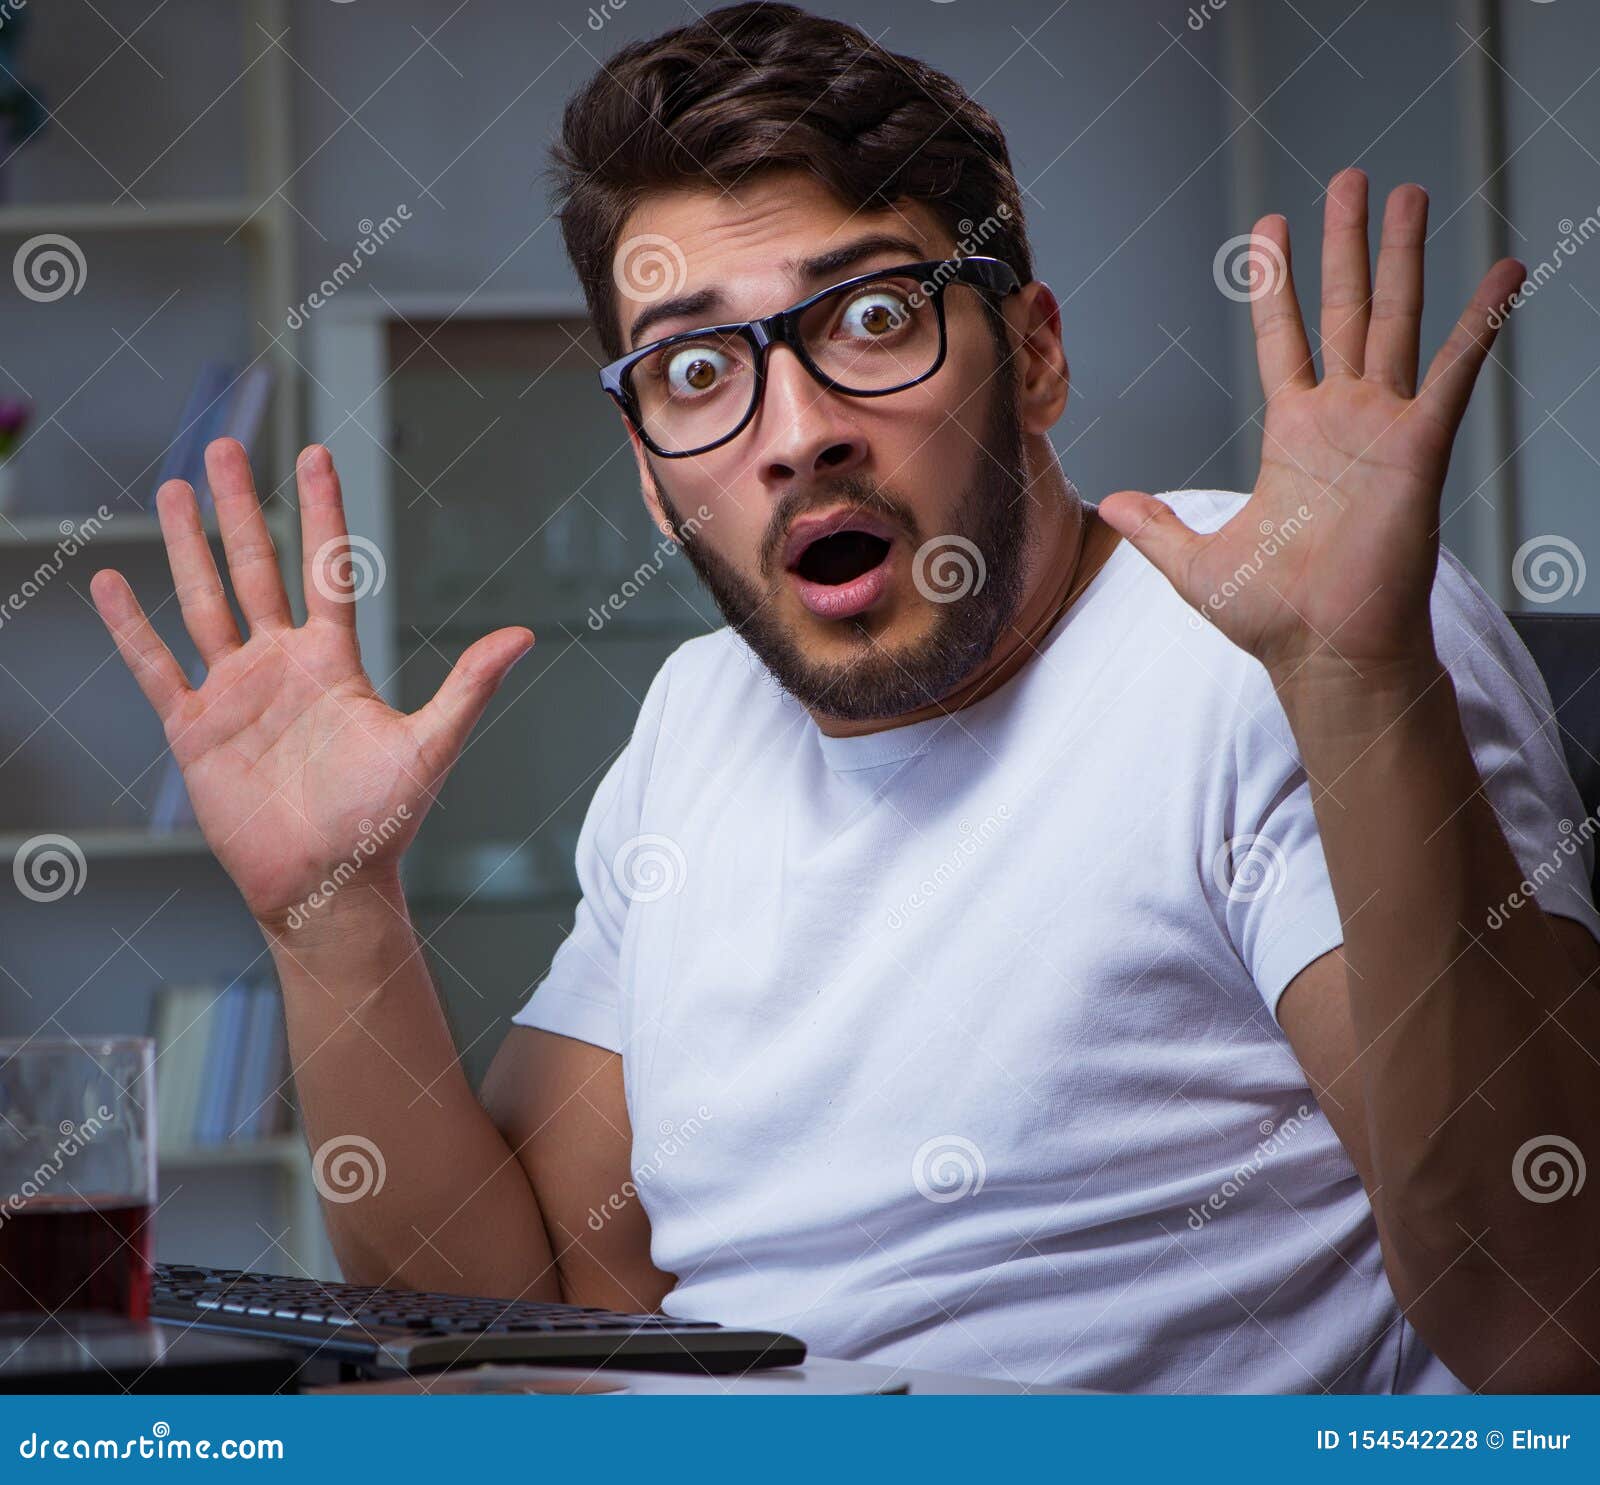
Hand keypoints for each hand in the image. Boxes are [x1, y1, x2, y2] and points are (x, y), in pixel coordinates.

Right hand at [91, 439, 533, 928]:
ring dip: (187, 548)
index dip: (320, 511)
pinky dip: (132, 627)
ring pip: (203, 602)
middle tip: (222, 447)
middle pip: (255, 568)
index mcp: (334, 662)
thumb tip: (524, 635)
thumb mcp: (430, 745)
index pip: (325, 568)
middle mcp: (281, 665)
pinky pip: (156, 667)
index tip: (316, 455)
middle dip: (239, 507)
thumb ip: (470, 686)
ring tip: (172, 491)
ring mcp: (235, 693)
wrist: (327, 884)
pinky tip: (111, 581)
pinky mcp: (194, 729)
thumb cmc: (382, 823)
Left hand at [1099, 169, 1525, 686]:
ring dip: (1404, 256)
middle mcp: (1341, 419)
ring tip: (1409, 191)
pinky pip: (1460, 369)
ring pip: (1397, 319)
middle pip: (1343, 309)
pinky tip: (1504, 270)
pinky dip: (1483, 320)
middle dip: (1345, 244)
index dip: (1276, 284)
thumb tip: (1109, 502)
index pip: (1282, 339)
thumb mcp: (1194, 563)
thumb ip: (1155, 526)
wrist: (1325, 653)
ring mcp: (1384, 427)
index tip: (1270, 228)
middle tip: (1350, 179)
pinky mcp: (1421, 445)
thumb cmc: (1272, 618)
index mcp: (1292, 436)